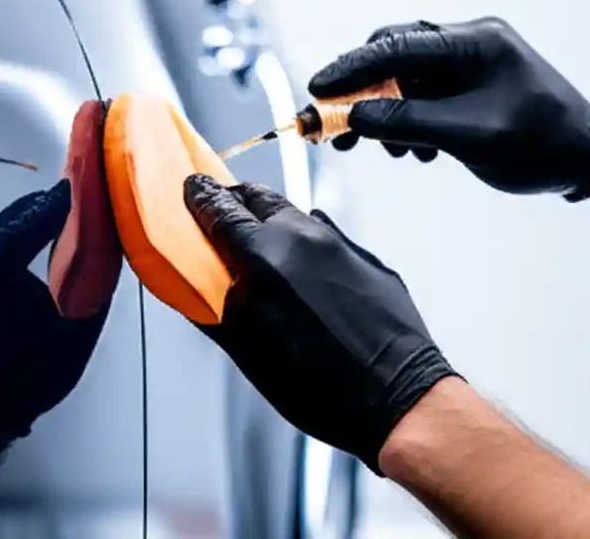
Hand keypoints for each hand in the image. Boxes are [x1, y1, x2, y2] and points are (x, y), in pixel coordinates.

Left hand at [0, 181, 108, 435]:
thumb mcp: (78, 323)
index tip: (112, 179)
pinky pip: (8, 227)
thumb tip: (115, 229)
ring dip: (51, 214)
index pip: (44, 212)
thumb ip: (94, 270)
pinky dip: (36, 225)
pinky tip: (63, 230)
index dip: (79, 196)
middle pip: (29, 208)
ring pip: (19, 214)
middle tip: (107, 198)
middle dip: (66, 205)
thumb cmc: (35, 370)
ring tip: (90, 213)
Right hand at [183, 175, 456, 473]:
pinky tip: (302, 270)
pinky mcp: (366, 257)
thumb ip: (217, 313)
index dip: (201, 198)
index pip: (220, 210)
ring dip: (269, 220)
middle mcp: (301, 239)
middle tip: (220, 209)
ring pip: (292, 214)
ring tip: (259, 243)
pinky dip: (304, 243)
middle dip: (234, 199)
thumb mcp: (250, 354)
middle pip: (257, 198)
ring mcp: (339, 244)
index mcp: (264, 259)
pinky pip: (326, 237)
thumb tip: (195, 293)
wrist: (397, 398)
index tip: (192, 190)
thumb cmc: (323, 388)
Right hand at [312, 18, 589, 200]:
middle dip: (361, 92)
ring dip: (383, 112)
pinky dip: (405, 119)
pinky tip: (410, 149)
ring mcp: (469, 62)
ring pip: (404, 78)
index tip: (317, 89)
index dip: (352, 68)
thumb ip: (409, 123)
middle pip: (394, 56)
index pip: (397, 47)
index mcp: (475, 43)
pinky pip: (421, 94)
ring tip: (378, 148)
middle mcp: (469, 43)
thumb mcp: (471, 137)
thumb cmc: (539, 145)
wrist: (585, 159)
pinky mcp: (468, 84)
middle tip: (336, 127)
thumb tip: (357, 116)